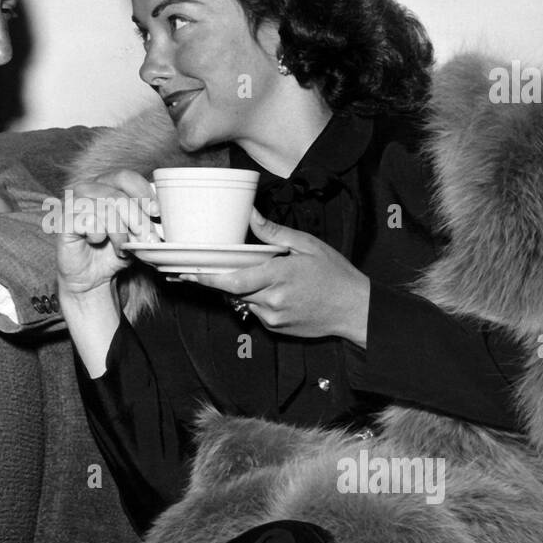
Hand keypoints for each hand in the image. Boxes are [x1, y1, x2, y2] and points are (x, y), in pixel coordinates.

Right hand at [56, 170, 161, 299]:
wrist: (90, 278)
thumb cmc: (112, 252)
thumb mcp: (136, 233)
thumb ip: (146, 218)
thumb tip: (161, 212)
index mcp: (103, 185)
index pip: (125, 177)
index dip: (143, 192)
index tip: (156, 213)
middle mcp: (85, 189)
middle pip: (118, 196)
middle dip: (138, 221)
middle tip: (146, 241)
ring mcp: (72, 203)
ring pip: (106, 210)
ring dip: (120, 233)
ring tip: (122, 249)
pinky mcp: (64, 221)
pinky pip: (90, 222)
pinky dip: (99, 235)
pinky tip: (98, 242)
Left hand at [186, 209, 370, 345]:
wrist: (356, 310)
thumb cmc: (335, 275)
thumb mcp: (308, 246)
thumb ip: (274, 233)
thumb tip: (251, 215)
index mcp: (278, 276)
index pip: (232, 279)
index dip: (206, 277)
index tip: (187, 272)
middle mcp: (272, 300)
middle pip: (231, 290)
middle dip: (216, 279)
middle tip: (196, 270)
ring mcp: (273, 317)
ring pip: (242, 300)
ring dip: (240, 287)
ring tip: (260, 275)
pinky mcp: (276, 328)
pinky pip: (255, 310)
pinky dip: (255, 298)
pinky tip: (275, 290)